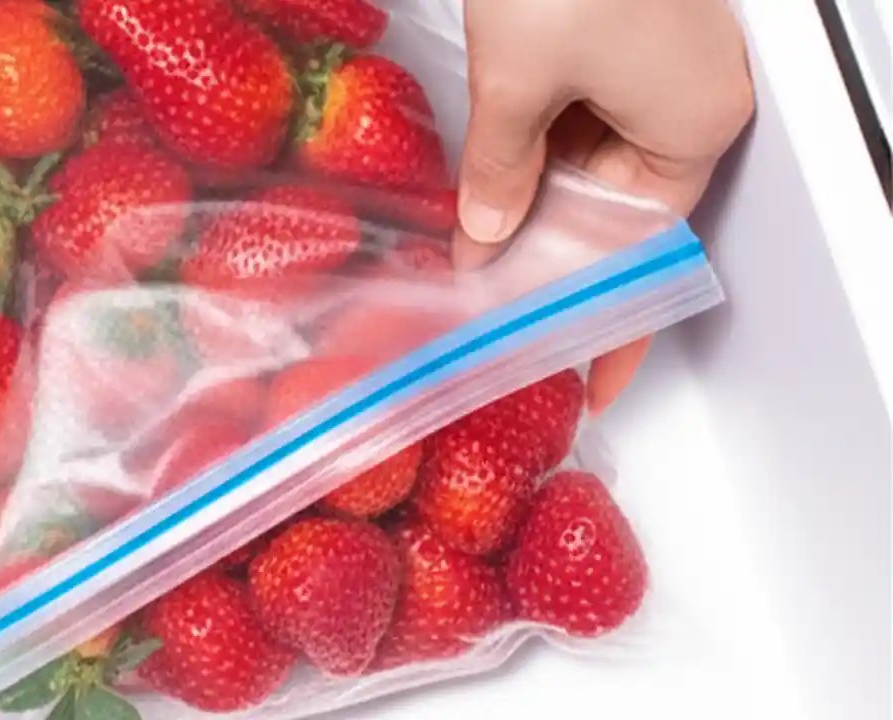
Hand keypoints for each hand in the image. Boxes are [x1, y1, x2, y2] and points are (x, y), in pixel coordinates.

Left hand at [455, 0, 753, 411]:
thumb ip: (501, 172)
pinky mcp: (616, 35)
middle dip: (555, 258)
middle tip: (510, 317)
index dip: (611, 318)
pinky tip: (491, 181)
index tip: (593, 375)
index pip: (646, 249)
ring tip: (483, 256)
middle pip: (617, 209)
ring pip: (591, 163)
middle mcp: (688, 98)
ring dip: (534, 201)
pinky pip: (578, 116)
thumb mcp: (517, 85)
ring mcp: (655, 64)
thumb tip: (486, 238)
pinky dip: (532, 149)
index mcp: (694, 122)